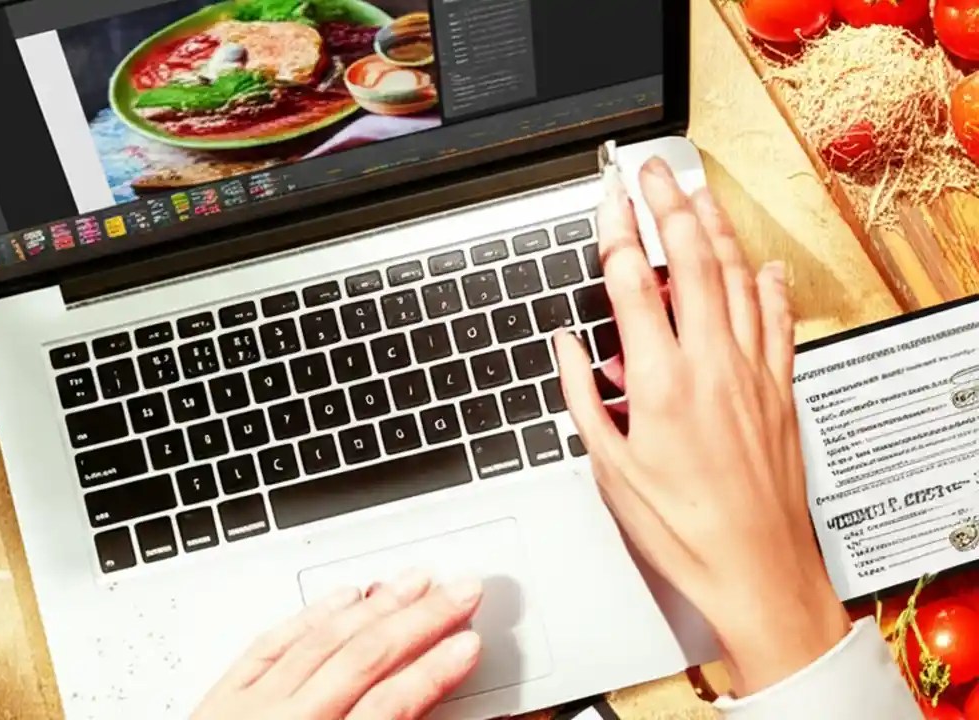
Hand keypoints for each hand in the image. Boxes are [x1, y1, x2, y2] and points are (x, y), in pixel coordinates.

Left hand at [194, 571, 482, 719]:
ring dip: (374, 605)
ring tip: (413, 580)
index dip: (434, 671)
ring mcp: (249, 707)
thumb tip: (420, 716)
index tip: (468, 644)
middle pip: (364, 659)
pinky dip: (311, 615)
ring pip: (321, 639)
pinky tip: (341, 597)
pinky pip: (272, 641)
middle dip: (419, 619)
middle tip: (461, 590)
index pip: (390, 707)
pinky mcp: (221, 697)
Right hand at [553, 158, 850, 695]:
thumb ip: (582, 396)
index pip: (630, 282)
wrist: (754, 565)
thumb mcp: (609, 466)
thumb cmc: (680, 526)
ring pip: (736, 276)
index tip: (609, 197)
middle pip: (688, 259)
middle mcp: (709, 363)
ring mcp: (751, 370)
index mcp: (658, 381)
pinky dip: (767, 284)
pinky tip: (761, 266)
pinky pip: (777, 319)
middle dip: (667, 204)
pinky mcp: (780, 387)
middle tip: (652, 169)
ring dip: (715, 228)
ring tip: (697, 193)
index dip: (617, 229)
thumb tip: (566, 347)